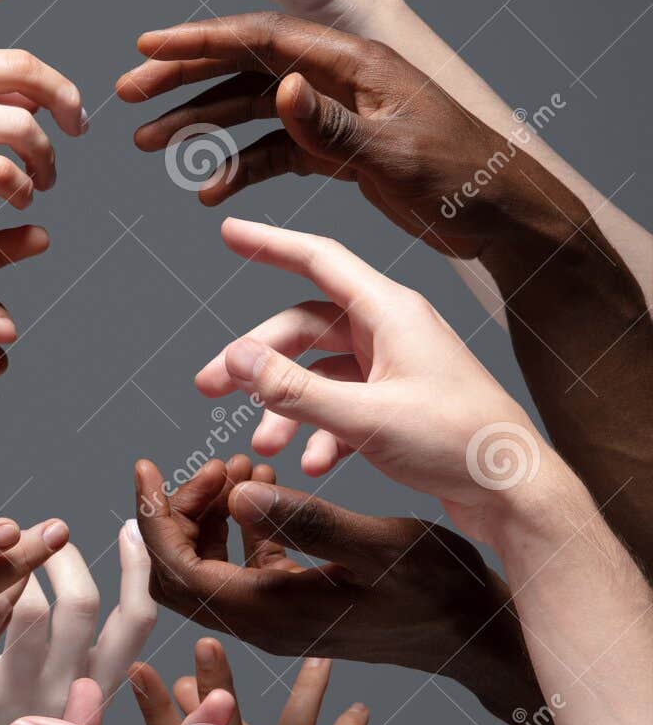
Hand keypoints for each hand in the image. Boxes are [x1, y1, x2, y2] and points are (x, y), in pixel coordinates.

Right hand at [117, 12, 585, 250]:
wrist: (502, 214)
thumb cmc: (461, 176)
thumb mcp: (391, 152)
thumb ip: (330, 123)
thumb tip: (280, 85)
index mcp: (352, 62)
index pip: (260, 39)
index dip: (199, 40)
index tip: (144, 46)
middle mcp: (336, 80)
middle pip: (244, 68)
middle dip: (183, 79)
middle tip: (127, 95)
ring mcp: (335, 115)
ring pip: (251, 112)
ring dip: (201, 126)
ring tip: (149, 144)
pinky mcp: (338, 152)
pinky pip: (276, 154)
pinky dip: (241, 169)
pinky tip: (210, 192)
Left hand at [131, 458, 556, 724]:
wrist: (478, 633)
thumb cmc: (439, 589)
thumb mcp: (377, 544)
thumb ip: (306, 521)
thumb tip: (235, 495)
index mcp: (268, 613)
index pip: (174, 569)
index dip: (152, 515)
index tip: (147, 464)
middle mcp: (261, 623)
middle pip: (178, 570)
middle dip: (178, 512)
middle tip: (213, 464)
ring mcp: (277, 617)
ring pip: (208, 565)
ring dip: (210, 512)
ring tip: (240, 464)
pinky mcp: (296, 603)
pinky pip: (243, 564)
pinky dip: (240, 521)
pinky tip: (265, 479)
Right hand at [195, 221, 547, 539]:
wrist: (516, 493)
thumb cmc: (459, 445)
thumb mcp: (366, 418)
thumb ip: (294, 390)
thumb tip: (235, 359)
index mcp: (391, 313)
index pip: (318, 260)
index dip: (269, 244)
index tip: (228, 231)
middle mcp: (392, 331)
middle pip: (306, 327)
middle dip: (255, 359)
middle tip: (207, 388)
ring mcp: (397, 368)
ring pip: (320, 372)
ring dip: (286, 405)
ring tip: (262, 444)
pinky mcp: (401, 404)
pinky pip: (344, 405)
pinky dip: (320, 431)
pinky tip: (311, 464)